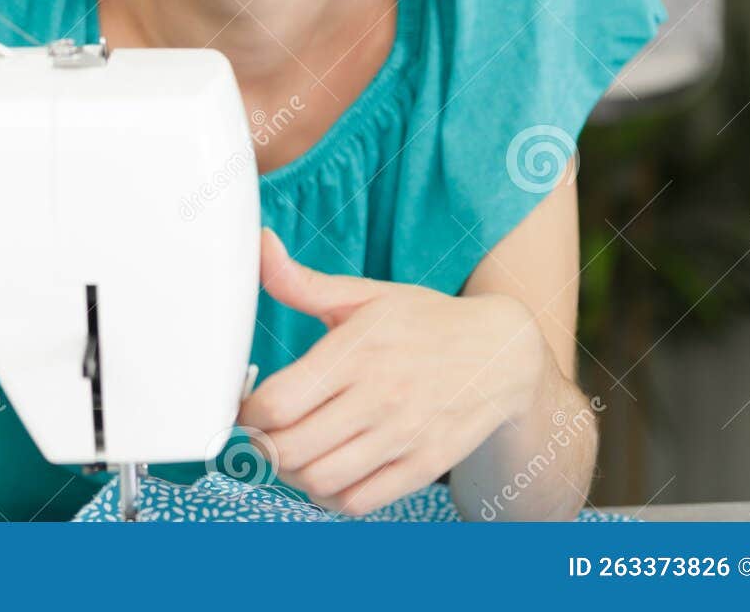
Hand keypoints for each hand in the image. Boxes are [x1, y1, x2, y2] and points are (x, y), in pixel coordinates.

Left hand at [237, 229, 545, 515]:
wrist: (502, 353)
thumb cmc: (424, 321)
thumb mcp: (365, 294)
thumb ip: (303, 282)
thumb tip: (262, 246)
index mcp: (355, 352)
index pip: (277, 403)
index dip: (247, 411)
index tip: (248, 404)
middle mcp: (378, 397)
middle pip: (289, 449)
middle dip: (262, 446)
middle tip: (264, 433)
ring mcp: (403, 436)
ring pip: (320, 481)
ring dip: (292, 474)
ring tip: (293, 453)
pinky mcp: (423, 466)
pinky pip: (358, 502)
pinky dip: (330, 496)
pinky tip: (328, 472)